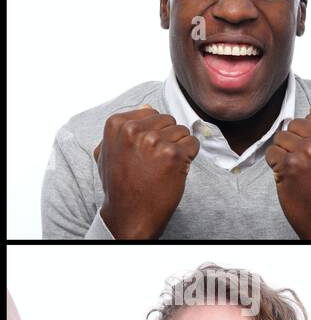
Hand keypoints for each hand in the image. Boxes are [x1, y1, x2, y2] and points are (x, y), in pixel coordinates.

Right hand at [93, 106, 199, 238]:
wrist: (130, 213)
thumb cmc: (119, 185)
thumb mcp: (107, 152)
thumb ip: (122, 129)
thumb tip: (145, 107)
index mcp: (116, 124)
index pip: (151, 113)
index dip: (156, 131)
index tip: (150, 150)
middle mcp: (134, 129)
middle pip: (168, 120)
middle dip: (169, 137)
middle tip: (161, 159)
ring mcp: (154, 141)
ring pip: (182, 131)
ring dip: (180, 147)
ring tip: (167, 165)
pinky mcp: (173, 155)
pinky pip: (193, 143)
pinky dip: (191, 155)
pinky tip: (179, 168)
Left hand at [266, 105, 310, 238]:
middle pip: (295, 124)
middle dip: (297, 143)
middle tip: (309, 167)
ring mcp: (309, 151)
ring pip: (281, 137)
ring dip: (285, 155)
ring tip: (301, 173)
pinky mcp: (291, 165)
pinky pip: (272, 154)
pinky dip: (277, 168)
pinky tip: (291, 180)